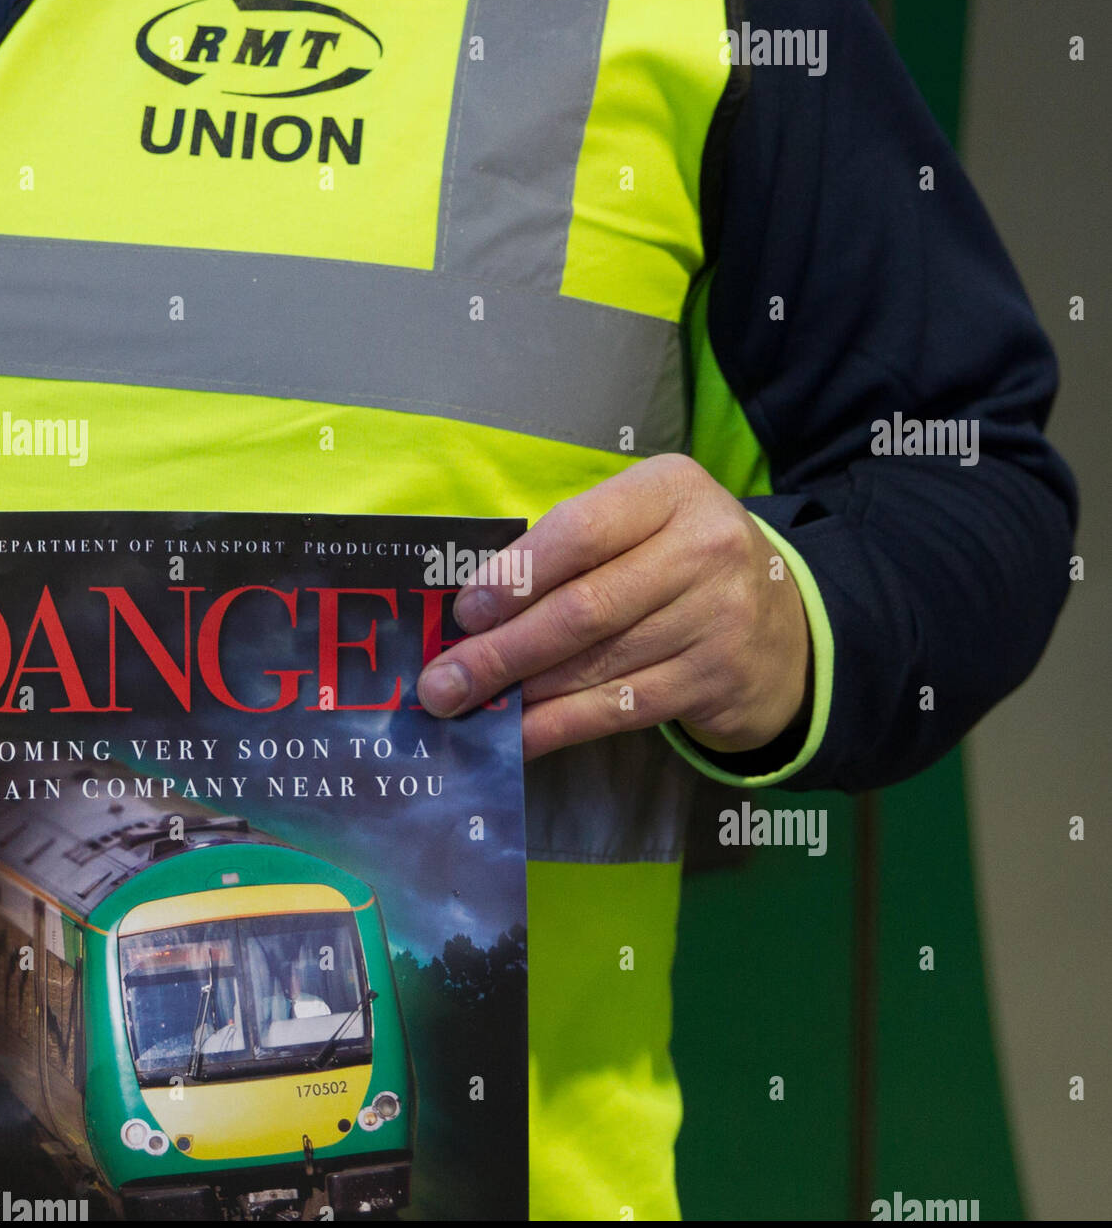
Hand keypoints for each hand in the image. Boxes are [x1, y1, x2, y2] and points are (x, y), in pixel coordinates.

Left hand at [416, 453, 811, 761]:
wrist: (784, 625)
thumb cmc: (679, 564)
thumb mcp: (641, 526)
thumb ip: (571, 548)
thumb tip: (473, 610)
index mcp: (671, 490)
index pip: (580, 531)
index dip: (515, 576)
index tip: (464, 613)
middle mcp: (704, 548)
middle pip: (583, 608)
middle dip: (501, 650)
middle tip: (442, 684)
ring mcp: (717, 618)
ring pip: (597, 664)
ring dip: (522, 693)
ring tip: (467, 709)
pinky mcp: (715, 679)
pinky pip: (618, 708)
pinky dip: (559, 725)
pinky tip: (518, 737)